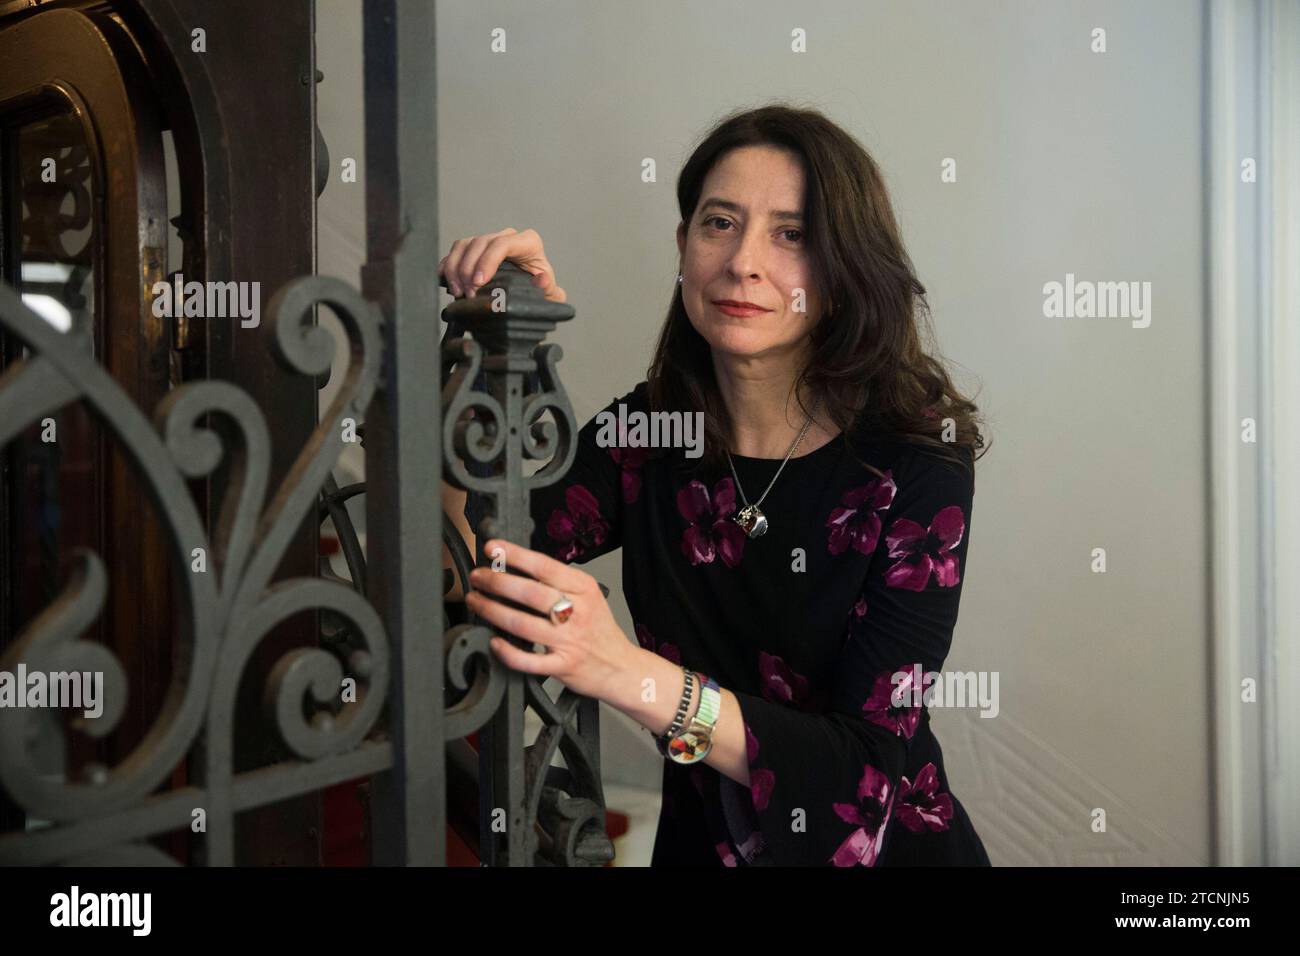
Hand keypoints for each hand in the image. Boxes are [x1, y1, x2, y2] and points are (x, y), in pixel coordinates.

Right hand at [438, 227, 566, 302]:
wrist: (530, 291)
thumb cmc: (539, 288)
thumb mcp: (549, 291)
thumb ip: (548, 288)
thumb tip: (542, 280)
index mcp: (527, 242)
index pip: (503, 244)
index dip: (487, 261)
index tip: (478, 282)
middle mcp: (507, 237)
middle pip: (480, 243)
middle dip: (468, 269)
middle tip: (467, 293)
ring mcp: (488, 241)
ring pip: (465, 245)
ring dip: (456, 268)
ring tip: (458, 291)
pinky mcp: (474, 249)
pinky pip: (456, 251)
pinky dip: (448, 265)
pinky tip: (447, 281)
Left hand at [465, 538, 631, 699]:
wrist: (621, 667)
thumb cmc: (600, 631)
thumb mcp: (589, 596)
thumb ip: (560, 583)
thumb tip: (518, 567)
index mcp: (584, 589)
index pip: (545, 566)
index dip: (515, 555)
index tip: (493, 548)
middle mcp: (577, 613)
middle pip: (530, 593)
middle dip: (497, 582)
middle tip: (478, 577)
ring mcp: (569, 641)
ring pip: (524, 624)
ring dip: (493, 611)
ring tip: (477, 602)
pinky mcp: (562, 666)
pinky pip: (529, 660)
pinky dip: (508, 651)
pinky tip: (494, 642)